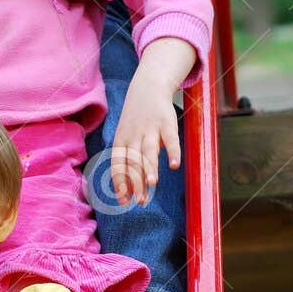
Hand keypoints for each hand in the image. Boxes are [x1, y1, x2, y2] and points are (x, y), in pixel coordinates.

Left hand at [111, 69, 181, 205]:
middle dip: (136, 182)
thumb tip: (128, 192)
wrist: (147, 89)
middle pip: (133, 162)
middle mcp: (133, 136)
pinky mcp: (166, 123)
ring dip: (150, 167)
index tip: (124, 202)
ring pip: (148, 151)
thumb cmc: (135, 122)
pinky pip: (170, 139)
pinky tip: (174, 166)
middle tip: (140, 201)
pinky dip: (172, 152)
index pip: (118, 166)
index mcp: (121, 142)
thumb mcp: (126, 139)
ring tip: (152, 184)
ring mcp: (149, 129)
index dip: (121, 183)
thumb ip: (128, 164)